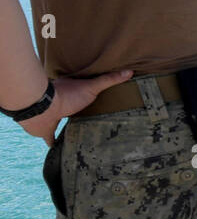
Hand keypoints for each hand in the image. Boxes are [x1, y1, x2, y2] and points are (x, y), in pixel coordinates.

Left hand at [18, 70, 133, 145]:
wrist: (44, 108)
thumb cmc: (68, 95)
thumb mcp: (92, 86)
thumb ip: (109, 80)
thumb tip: (129, 71)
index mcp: (69, 90)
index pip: (77, 89)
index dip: (84, 91)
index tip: (91, 94)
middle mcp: (58, 103)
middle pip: (68, 106)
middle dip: (75, 109)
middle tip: (86, 113)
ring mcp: (51, 116)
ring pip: (59, 120)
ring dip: (65, 123)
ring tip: (77, 129)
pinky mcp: (46, 129)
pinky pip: (50, 137)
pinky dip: (52, 142)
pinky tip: (56, 147)